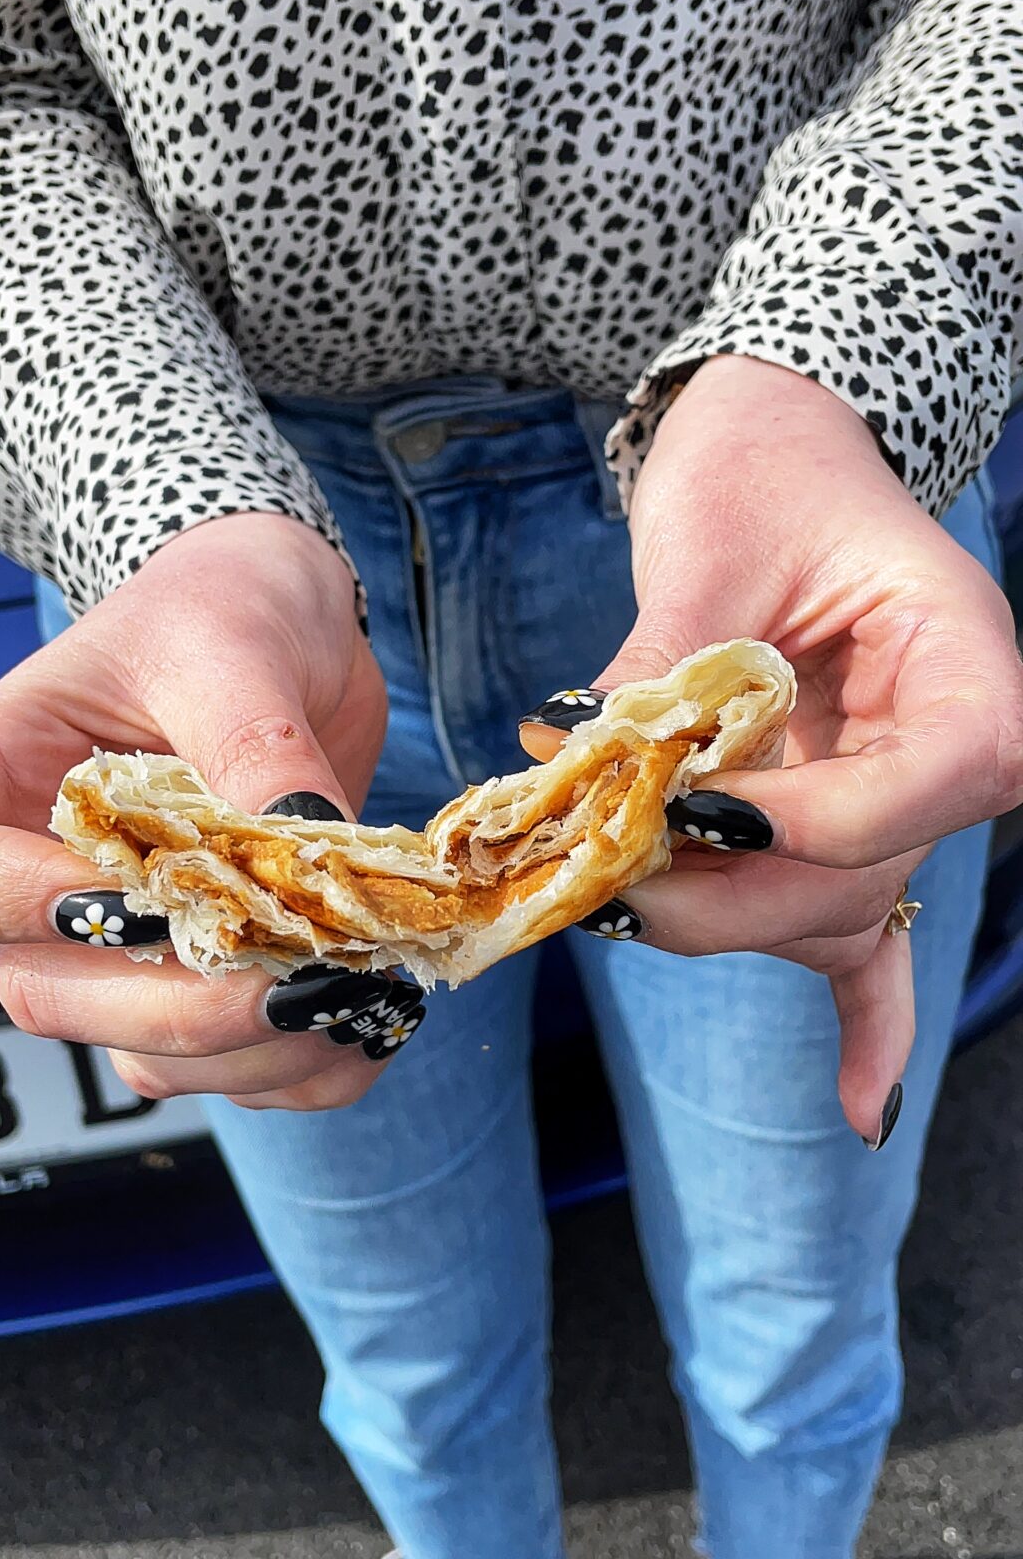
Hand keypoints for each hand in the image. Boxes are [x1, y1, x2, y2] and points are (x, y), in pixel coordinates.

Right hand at [0, 513, 407, 1108]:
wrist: (292, 637)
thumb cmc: (220, 611)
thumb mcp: (230, 645)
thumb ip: (253, 744)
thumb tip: (300, 848)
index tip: (116, 889)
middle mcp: (25, 881)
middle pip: (43, 989)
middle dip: (177, 1001)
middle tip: (304, 966)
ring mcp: (107, 950)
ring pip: (142, 1054)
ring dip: (258, 1046)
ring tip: (365, 988)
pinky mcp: (192, 986)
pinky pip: (225, 1071)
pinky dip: (307, 1068)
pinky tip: (371, 1020)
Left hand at [592, 356, 1022, 1140]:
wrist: (773, 448)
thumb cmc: (761, 468)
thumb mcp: (712, 544)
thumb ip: (672, 672)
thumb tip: (592, 775)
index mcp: (966, 664)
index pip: (926, 786)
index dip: (804, 824)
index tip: (685, 817)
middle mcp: (953, 745)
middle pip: (862, 877)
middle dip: (722, 894)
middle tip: (597, 879)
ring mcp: (903, 797)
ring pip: (828, 913)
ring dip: (715, 922)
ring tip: (600, 900)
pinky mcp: (845, 823)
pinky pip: (868, 941)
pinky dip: (863, 1022)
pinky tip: (860, 1109)